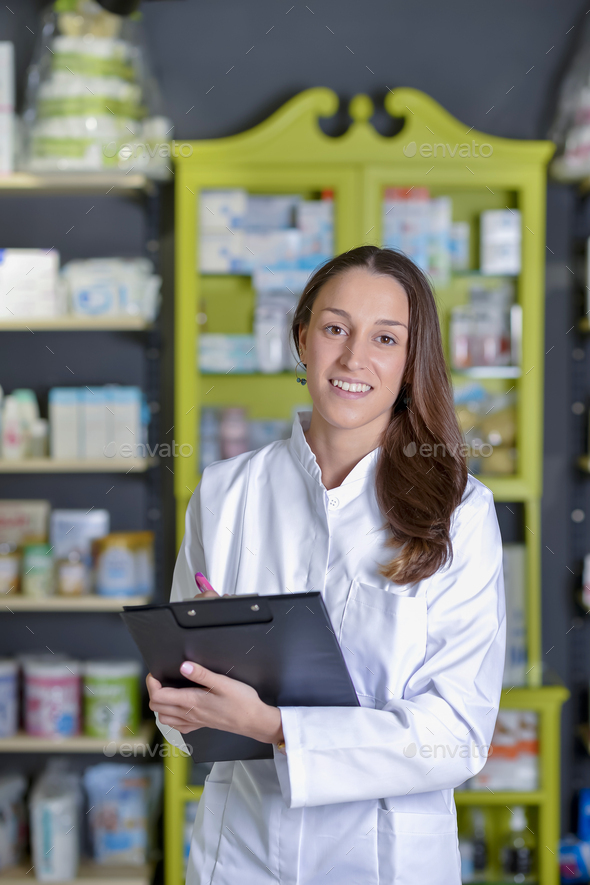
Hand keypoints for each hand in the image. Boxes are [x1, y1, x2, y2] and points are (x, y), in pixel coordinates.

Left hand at [146, 662, 283, 744]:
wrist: (253, 721)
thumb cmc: (241, 701)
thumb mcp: (223, 682)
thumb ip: (202, 674)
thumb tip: (183, 666)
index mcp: (191, 701)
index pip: (159, 696)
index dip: (152, 683)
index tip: (156, 672)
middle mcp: (188, 714)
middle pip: (157, 707)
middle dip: (154, 691)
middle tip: (161, 678)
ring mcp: (193, 722)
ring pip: (164, 718)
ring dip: (160, 704)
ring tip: (167, 690)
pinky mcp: (199, 726)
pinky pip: (177, 726)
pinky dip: (171, 717)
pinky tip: (178, 707)